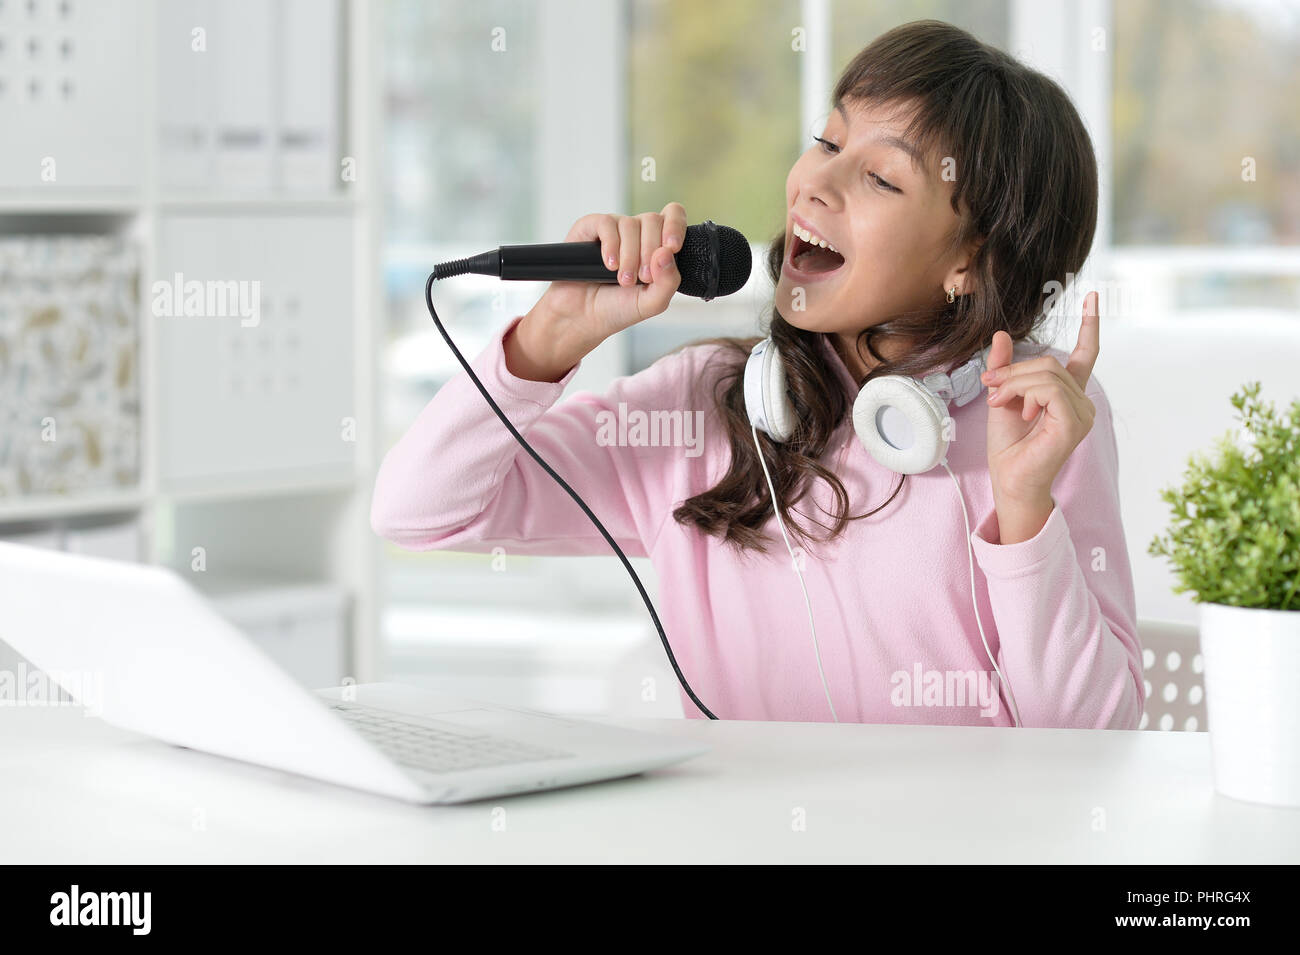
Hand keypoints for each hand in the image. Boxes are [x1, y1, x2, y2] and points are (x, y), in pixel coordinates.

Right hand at [507, 203, 686, 381]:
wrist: (583, 318)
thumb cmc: (617, 309)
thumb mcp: (652, 303)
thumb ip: (669, 281)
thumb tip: (666, 252)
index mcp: (656, 245)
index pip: (673, 215)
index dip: (675, 225)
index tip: (672, 247)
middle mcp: (637, 233)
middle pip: (653, 219)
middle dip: (649, 251)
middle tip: (642, 278)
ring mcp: (614, 229)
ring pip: (630, 223)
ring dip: (629, 256)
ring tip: (623, 280)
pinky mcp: (590, 228)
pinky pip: (607, 223)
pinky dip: (611, 245)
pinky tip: (610, 265)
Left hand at [980, 291, 1099, 540]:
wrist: (1009, 479)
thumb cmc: (1008, 446)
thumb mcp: (1002, 396)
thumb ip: (1004, 367)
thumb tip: (1001, 334)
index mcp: (1067, 395)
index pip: (1085, 354)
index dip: (1089, 325)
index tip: (1092, 296)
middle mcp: (1081, 401)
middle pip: (1050, 362)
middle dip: (1014, 371)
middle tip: (991, 388)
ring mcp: (1082, 413)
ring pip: (1048, 374)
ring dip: (1015, 384)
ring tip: (999, 402)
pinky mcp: (1074, 422)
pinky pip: (1049, 389)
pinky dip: (1025, 394)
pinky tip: (1019, 410)